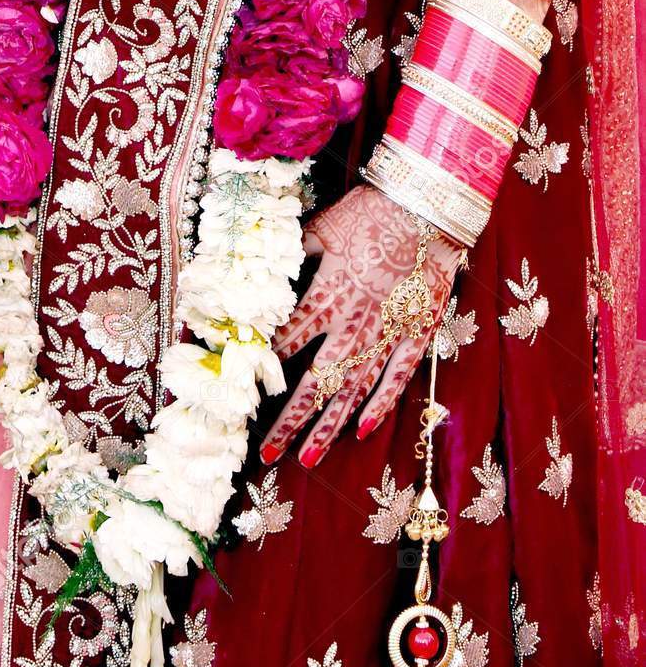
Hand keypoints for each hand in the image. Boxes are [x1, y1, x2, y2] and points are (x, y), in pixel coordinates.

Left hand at [260, 185, 459, 469]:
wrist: (426, 207)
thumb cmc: (369, 212)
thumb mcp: (320, 228)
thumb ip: (293, 257)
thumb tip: (261, 274)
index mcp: (325, 295)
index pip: (285, 341)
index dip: (262, 367)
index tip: (240, 394)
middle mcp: (353, 323)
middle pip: (314, 383)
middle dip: (289, 421)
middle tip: (267, 454)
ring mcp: (387, 333)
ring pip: (352, 392)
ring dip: (328, 427)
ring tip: (307, 459)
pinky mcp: (417, 334)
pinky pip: (397, 377)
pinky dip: (381, 405)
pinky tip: (364, 432)